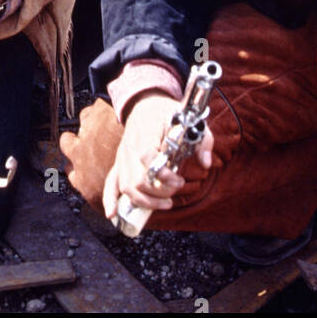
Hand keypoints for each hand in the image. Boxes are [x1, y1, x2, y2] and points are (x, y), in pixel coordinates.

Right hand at [103, 94, 213, 221]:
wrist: (146, 103)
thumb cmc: (167, 113)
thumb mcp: (189, 119)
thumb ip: (203, 140)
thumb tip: (206, 163)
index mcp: (146, 133)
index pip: (146, 158)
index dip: (163, 174)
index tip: (178, 178)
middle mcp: (130, 146)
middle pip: (136, 179)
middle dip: (159, 192)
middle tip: (176, 188)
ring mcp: (122, 156)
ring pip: (126, 186)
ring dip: (145, 201)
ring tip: (165, 202)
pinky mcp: (119, 162)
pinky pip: (111, 182)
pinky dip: (110, 199)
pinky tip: (114, 214)